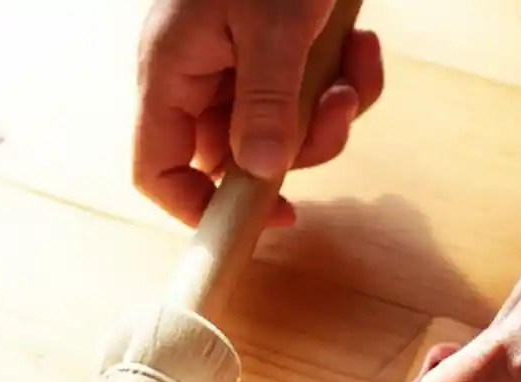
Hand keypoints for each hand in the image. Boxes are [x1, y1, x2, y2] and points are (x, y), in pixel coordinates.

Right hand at [133, 0, 382, 226]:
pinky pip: (307, 95)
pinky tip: (361, 44)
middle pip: (234, 157)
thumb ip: (265, 101)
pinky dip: (343, 80)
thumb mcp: (273, 23)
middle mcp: (200, 75)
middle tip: (334, 114)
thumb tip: (264, 172)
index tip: (261, 219)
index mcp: (173, 71)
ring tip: (352, 68)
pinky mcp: (279, 50)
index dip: (198, 208)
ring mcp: (239, 64)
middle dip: (296, 149)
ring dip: (328, 114)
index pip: (158, 168)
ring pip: (280, 131)